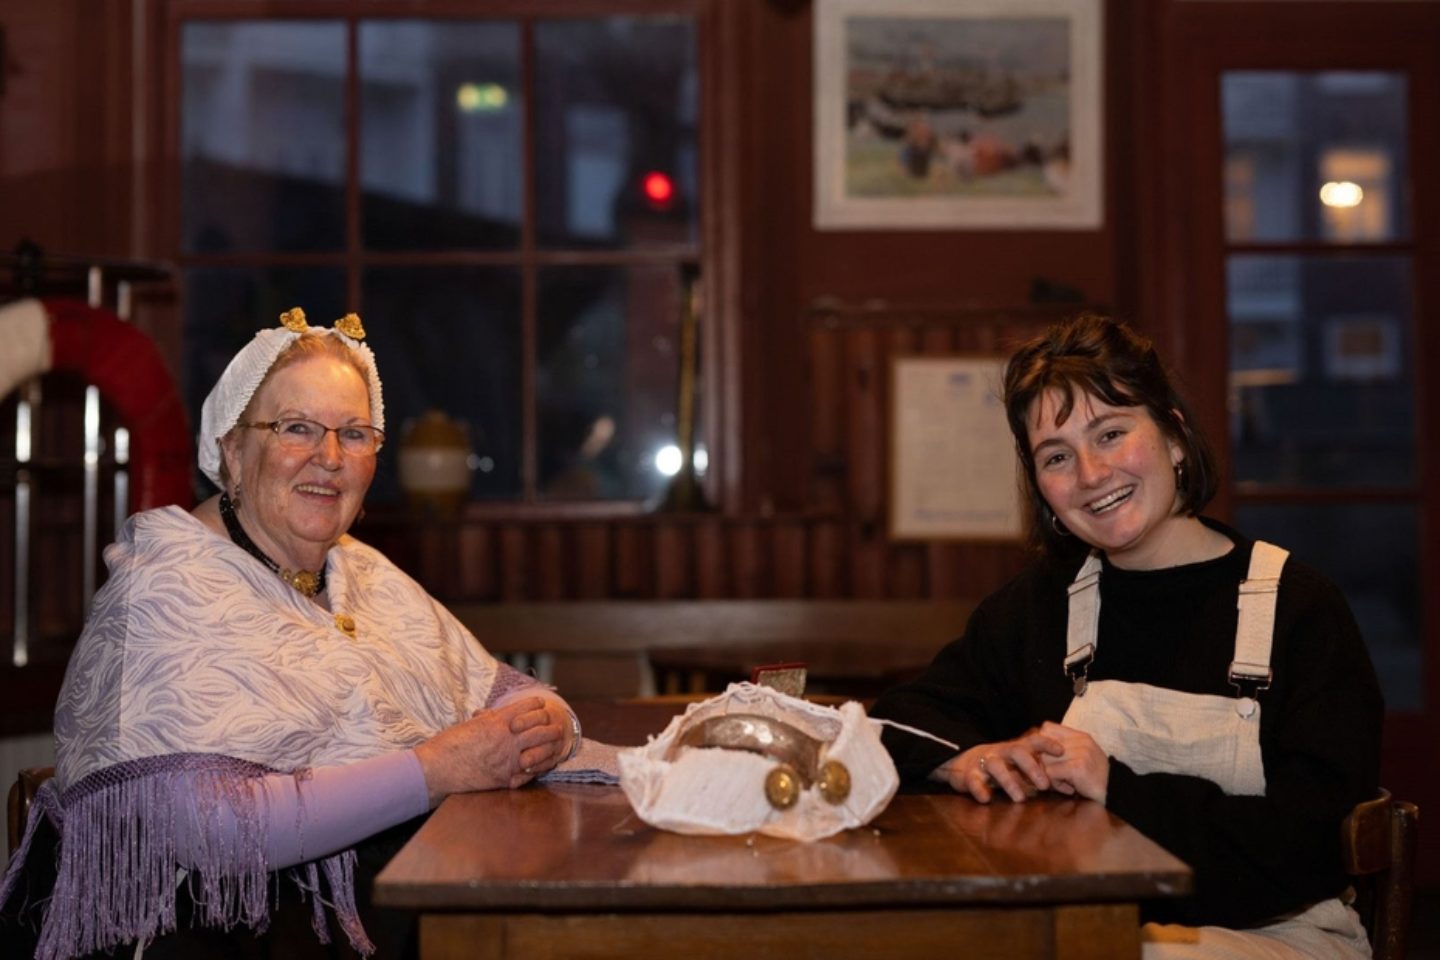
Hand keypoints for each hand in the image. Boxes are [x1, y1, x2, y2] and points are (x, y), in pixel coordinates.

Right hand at [413, 696, 567, 805]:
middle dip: (551, 726)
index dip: (536, 705)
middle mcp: (506, 739)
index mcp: (497, 721)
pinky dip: (540, 767)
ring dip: (551, 746)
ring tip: (557, 744)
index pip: (526, 708)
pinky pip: (531, 772)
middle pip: (540, 728)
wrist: (437, 769)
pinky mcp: (505, 779)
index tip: (541, 704)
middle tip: (557, 726)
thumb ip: (486, 719)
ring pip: (541, 750)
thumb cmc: (448, 744)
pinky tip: (544, 764)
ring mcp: (508, 760)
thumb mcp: (470, 724)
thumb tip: (493, 713)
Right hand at [937, 728, 1064, 802]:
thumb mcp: (1020, 768)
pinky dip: (979, 788)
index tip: (1061, 751)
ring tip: (1019, 798)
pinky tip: (986, 798)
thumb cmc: (1000, 767)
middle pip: (1016, 752)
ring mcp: (984, 763)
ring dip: (1008, 781)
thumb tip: (1068, 788)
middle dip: (1031, 767)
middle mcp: (1001, 753)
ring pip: (995, 766)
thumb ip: (1041, 776)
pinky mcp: (969, 774)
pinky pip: (973, 780)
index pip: (1033, 741)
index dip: (1047, 743)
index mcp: (1015, 749)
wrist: (963, 764)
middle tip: (1044, 785)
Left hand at [1036, 721, 1109, 803]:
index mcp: (1080, 736)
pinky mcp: (1077, 767)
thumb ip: (1064, 748)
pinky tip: (1069, 788)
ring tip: (1065, 782)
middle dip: (1045, 764)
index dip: (1042, 743)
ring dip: (1050, 775)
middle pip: (1042, 746)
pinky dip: (1056, 783)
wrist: (1117, 793)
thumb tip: (1037, 748)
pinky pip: (1051, 773)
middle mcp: (1080, 741)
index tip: (1048, 757)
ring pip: (1044, 760)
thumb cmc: (1095, 777)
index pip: (1047, 728)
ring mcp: (1080, 752)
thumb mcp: (1082, 755)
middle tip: (1059, 775)